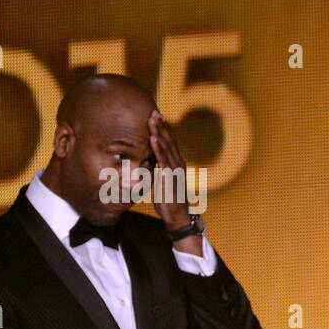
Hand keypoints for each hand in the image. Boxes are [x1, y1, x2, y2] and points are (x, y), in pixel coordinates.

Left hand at [148, 110, 200, 249]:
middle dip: (161, 126)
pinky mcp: (169, 177)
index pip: (171, 143)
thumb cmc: (170, 201)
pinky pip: (163, 159)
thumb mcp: (164, 182)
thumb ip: (160, 171)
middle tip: (154, 112)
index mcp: (177, 165)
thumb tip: (151, 163)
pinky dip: (157, 148)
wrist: (178, 217)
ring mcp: (175, 170)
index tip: (158, 117)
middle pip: (170, 140)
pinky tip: (152, 138)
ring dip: (158, 132)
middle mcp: (178, 164)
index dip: (165, 129)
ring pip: (166, 146)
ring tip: (152, 120)